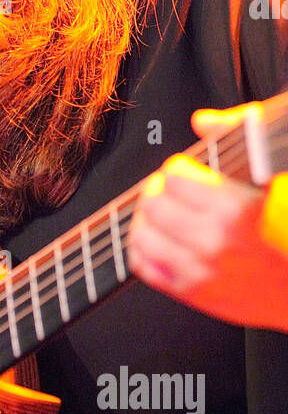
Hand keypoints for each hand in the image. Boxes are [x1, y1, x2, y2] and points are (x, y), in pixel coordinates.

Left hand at [127, 105, 287, 329]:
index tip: (186, 173)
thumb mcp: (274, 184)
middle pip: (152, 203)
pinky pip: (142, 265)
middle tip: (170, 193)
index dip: (178, 169)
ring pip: (141, 234)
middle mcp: (213, 241)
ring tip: (161, 216)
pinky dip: (143, 249)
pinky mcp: (189, 292)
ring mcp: (198, 270)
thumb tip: (202, 121)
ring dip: (146, 220)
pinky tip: (158, 241)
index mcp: (235, 210)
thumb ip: (239, 141)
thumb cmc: (286, 237)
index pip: (174, 175)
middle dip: (159, 192)